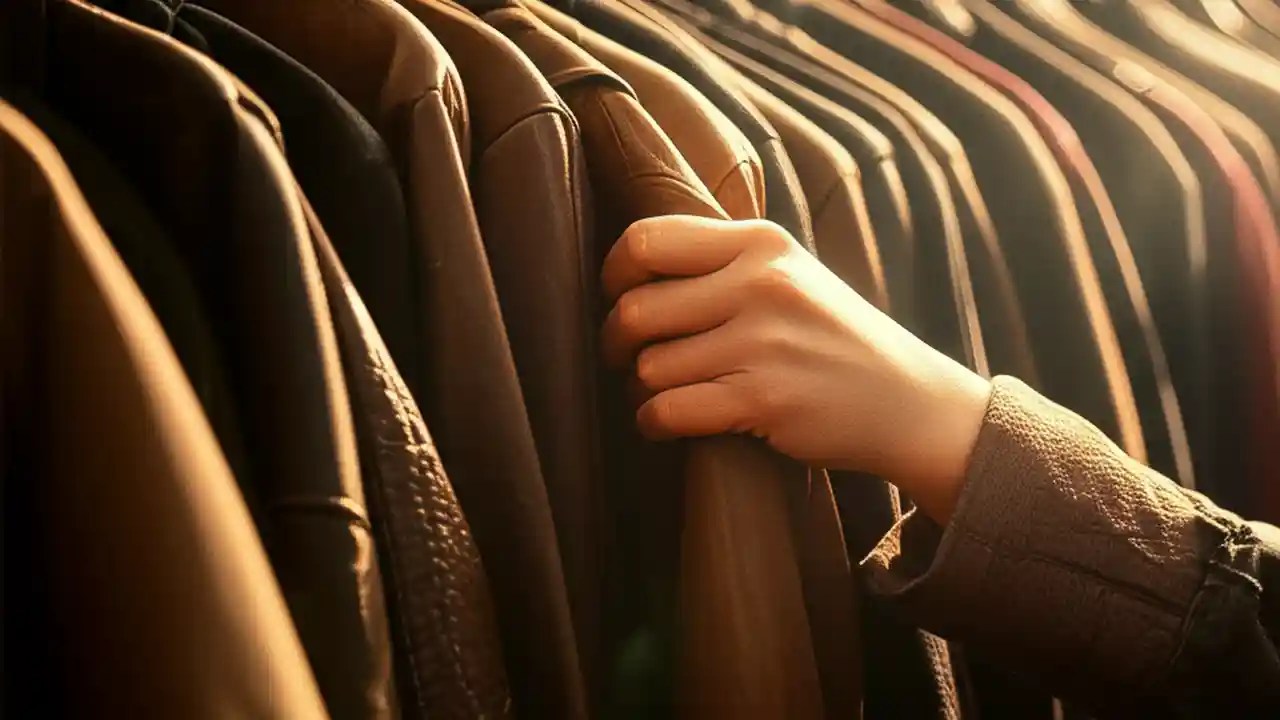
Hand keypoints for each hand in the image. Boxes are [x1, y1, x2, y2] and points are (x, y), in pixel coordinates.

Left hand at [601, 216, 992, 522]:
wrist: (908, 401)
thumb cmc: (833, 338)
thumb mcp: (791, 273)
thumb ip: (723, 260)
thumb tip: (630, 262)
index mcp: (760, 243)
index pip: (647, 239)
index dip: (613, 273)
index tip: (617, 297)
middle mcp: (761, 285)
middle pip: (636, 309)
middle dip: (615, 342)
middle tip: (624, 357)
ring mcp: (763, 343)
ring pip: (649, 366)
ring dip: (639, 389)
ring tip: (658, 393)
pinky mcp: (764, 400)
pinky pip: (668, 410)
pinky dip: (653, 422)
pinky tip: (664, 422)